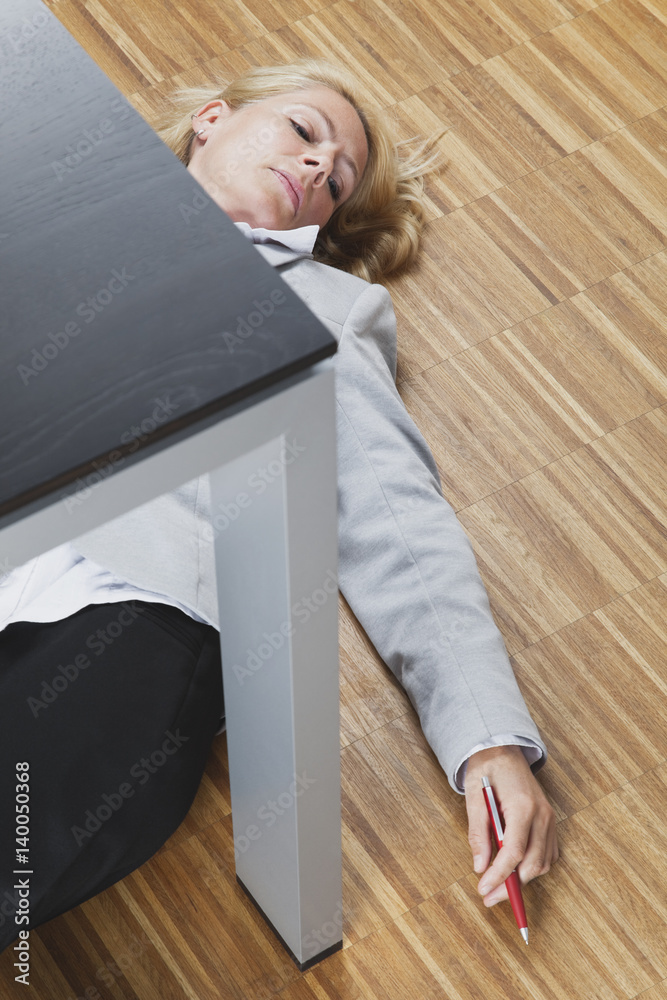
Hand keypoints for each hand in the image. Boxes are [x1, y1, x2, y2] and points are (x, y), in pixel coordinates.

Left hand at [464, 745, 557, 905]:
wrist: (504, 750)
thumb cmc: (487, 771)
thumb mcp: (474, 799)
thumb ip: (478, 834)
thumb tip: (479, 866)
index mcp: (523, 806)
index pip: (515, 851)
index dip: (499, 875)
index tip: (484, 889)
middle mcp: (542, 814)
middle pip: (533, 863)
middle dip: (511, 886)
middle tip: (488, 896)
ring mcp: (550, 819)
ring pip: (543, 863)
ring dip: (522, 879)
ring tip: (498, 886)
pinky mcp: (550, 822)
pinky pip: (548, 855)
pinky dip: (533, 867)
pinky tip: (515, 870)